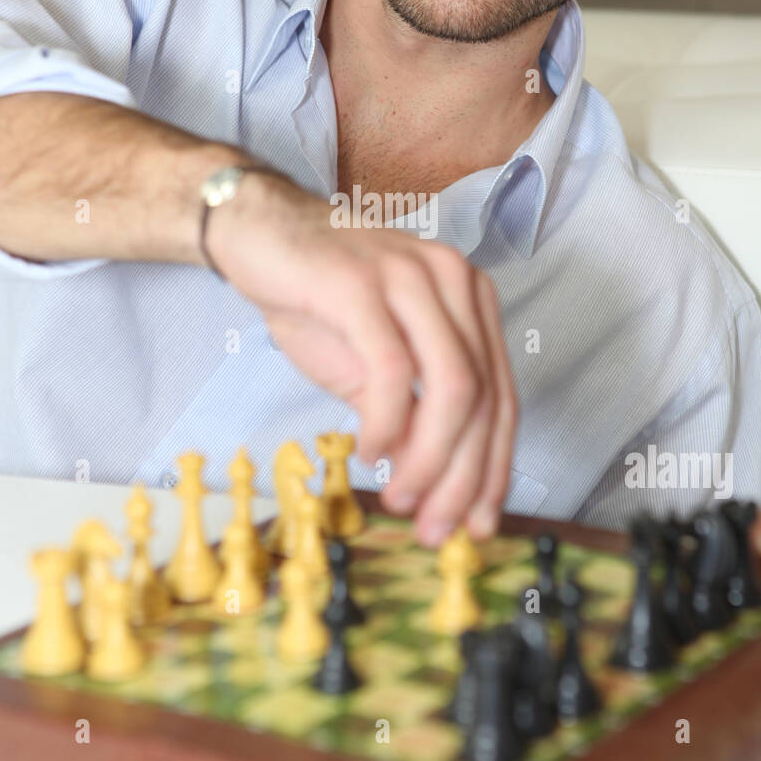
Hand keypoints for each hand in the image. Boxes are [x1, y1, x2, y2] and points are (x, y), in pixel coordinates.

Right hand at [207, 170, 517, 544]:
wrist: (257, 232)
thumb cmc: (317, 298)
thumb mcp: (370, 368)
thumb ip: (409, 417)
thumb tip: (431, 487)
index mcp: (470, 299)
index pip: (503, 396)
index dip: (495, 469)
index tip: (478, 523)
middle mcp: (454, 280)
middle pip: (485, 398)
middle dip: (465, 478)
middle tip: (435, 528)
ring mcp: (411, 276)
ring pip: (453, 388)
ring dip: (430, 460)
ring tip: (400, 497)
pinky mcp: (362, 283)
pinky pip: (393, 371)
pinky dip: (386, 424)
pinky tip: (367, 452)